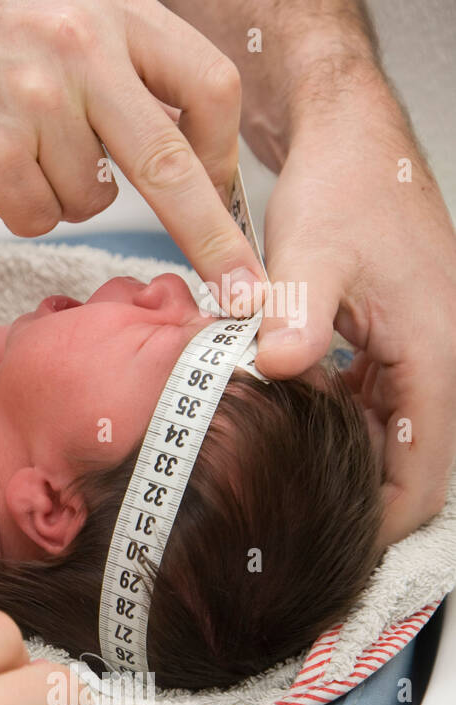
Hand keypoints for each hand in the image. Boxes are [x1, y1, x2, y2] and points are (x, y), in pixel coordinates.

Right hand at [0, 0, 264, 302]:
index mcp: (113, 10)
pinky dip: (15, 208)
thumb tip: (174, 143)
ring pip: (89, 199)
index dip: (222, 153)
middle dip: (214, 239)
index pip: (208, 87)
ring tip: (9, 149)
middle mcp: (84, 49)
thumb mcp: (52, 15)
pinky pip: (35, 216)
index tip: (224, 195)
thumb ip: (115, 62)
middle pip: (174, 165)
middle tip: (246, 289)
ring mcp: (37, 103)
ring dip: (60, 195)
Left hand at [255, 94, 455, 544]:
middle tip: (288, 531)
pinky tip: (290, 425)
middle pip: (412, 469)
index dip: (378, 526)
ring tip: (282, 487)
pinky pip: (378, 406)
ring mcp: (423, 352)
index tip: (322, 551)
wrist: (354, 141)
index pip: (423, 478)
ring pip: (395, 440)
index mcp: (435, 354)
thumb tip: (276, 372)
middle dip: (360, 505)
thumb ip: (297, 318)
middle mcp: (441, 360)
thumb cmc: (344, 190)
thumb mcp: (311, 255)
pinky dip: (341, 425)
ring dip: (348, 466)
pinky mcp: (398, 341)